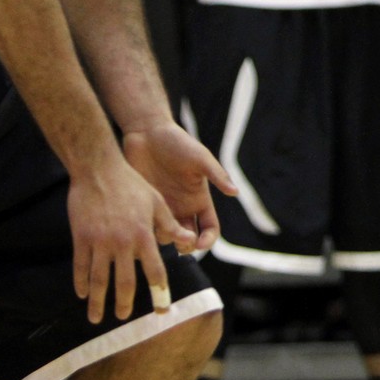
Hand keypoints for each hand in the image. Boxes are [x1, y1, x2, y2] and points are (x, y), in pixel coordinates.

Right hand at [67, 154, 193, 323]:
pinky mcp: (81, 238)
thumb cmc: (132, 185)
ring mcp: (100, 241)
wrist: (99, 170)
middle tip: (124, 318)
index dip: (158, 291)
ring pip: (98, 279)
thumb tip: (189, 242)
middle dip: (124, 302)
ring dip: (98, 301)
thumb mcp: (157, 203)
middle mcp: (123, 242)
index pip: (155, 270)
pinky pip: (80, 266)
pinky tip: (81, 294)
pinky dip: (80, 282)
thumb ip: (170, 226)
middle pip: (124, 281)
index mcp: (145, 235)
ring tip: (97, 317)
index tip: (160, 309)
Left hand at [123, 123, 237, 253]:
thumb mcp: (200, 158)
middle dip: (187, 246)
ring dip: (165, 240)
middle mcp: (182, 207)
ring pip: (167, 237)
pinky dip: (147, 232)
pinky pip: (147, 227)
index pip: (210, 228)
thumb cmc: (178, 142)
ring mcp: (163, 208)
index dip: (208, 240)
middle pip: (189, 239)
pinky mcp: (144, 206)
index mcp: (200, 199)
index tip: (201, 244)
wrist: (147, 133)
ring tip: (159, 231)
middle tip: (180, 242)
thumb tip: (235, 192)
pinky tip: (144, 226)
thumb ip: (217, 175)